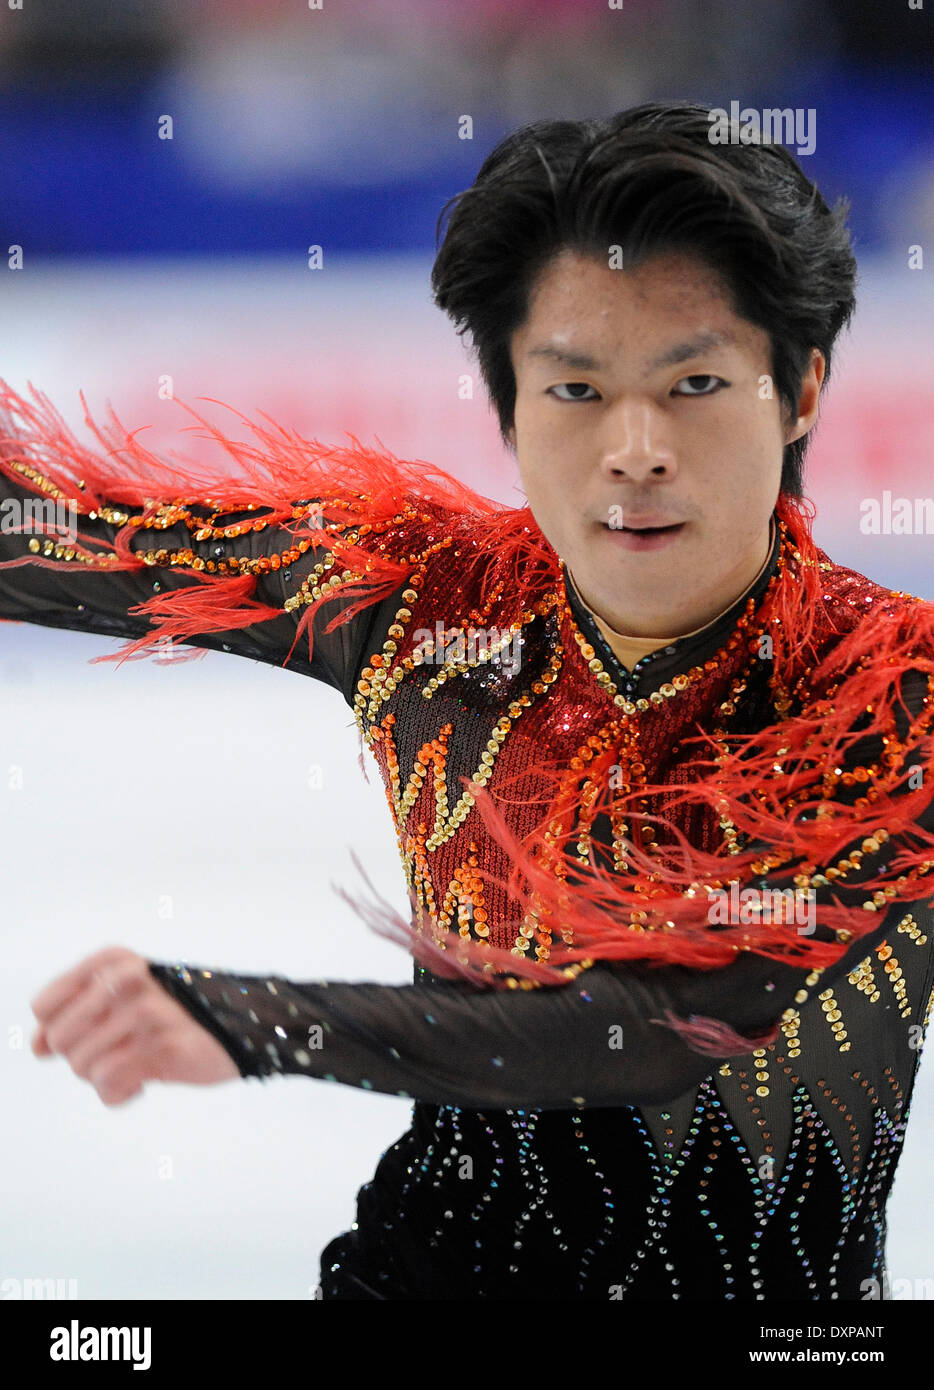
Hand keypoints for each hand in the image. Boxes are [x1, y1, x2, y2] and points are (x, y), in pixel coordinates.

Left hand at [30, 945, 239, 1105]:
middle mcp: (128, 978)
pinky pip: (108, 1085)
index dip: (54, 1032)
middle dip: (81, 1057)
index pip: (44, 1006)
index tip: (86, 1035)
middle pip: (59, 1041)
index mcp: (113, 960)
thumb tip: (37, 1046)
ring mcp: (147, 1011)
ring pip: (82, 1065)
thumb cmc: (171, 1014)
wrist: (239, 1027)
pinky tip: (143, 1084)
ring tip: (135, 1064)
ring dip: (104, 1077)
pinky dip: (119, 1094)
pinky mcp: (163, 1047)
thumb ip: (72, 1018)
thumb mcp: (120, 1003)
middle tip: (116, 1052)